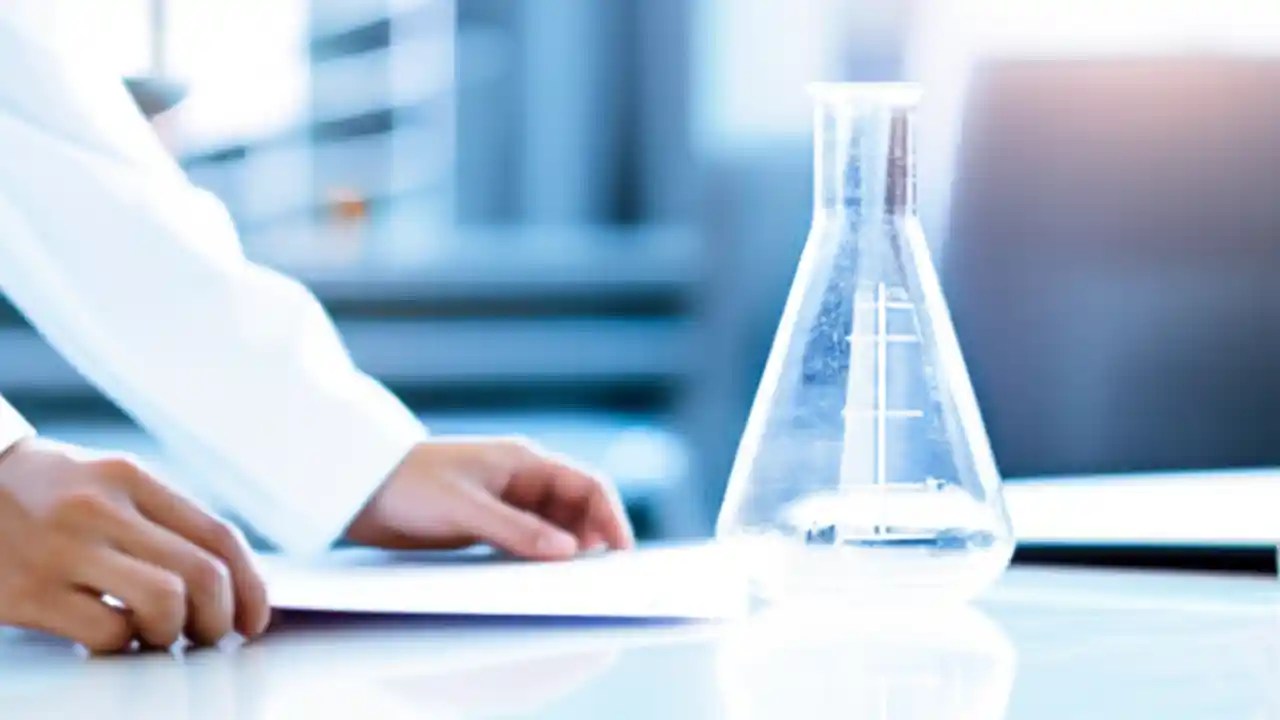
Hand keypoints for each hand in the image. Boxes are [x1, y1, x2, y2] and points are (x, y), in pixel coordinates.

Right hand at [0, 438, 269, 652]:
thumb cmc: (42, 494)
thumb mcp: (104, 483)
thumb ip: (161, 520)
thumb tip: (231, 580)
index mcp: (130, 478)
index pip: (218, 535)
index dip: (251, 585)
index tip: (254, 619)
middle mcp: (101, 507)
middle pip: (203, 573)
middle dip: (219, 618)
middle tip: (207, 635)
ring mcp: (63, 549)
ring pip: (165, 603)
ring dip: (173, 633)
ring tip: (157, 635)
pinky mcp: (27, 592)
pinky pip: (107, 632)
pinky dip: (123, 644)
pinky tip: (110, 635)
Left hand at [345, 439, 634, 559]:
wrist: (357, 488)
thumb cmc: (408, 484)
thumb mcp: (464, 508)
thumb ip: (516, 530)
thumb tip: (568, 550)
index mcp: (524, 461)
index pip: (586, 485)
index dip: (610, 516)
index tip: (621, 551)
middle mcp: (521, 479)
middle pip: (577, 508)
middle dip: (594, 537)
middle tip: (598, 576)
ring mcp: (506, 502)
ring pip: (555, 527)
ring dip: (566, 551)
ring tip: (571, 583)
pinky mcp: (487, 523)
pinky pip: (527, 541)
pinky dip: (539, 558)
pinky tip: (539, 580)